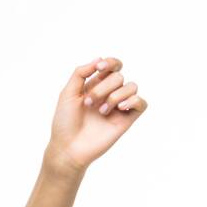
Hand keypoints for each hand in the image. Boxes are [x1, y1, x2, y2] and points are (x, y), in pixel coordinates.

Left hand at [47, 56, 147, 174]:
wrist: (68, 148)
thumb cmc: (64, 123)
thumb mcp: (67, 93)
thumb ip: (81, 73)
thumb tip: (99, 59)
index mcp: (95, 86)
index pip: (113, 66)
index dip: (110, 62)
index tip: (99, 68)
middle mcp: (109, 94)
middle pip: (119, 76)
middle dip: (103, 88)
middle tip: (88, 104)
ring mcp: (119, 106)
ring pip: (132, 86)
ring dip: (115, 96)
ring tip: (101, 112)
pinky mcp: (126, 119)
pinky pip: (141, 103)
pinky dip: (133, 101)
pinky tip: (119, 109)